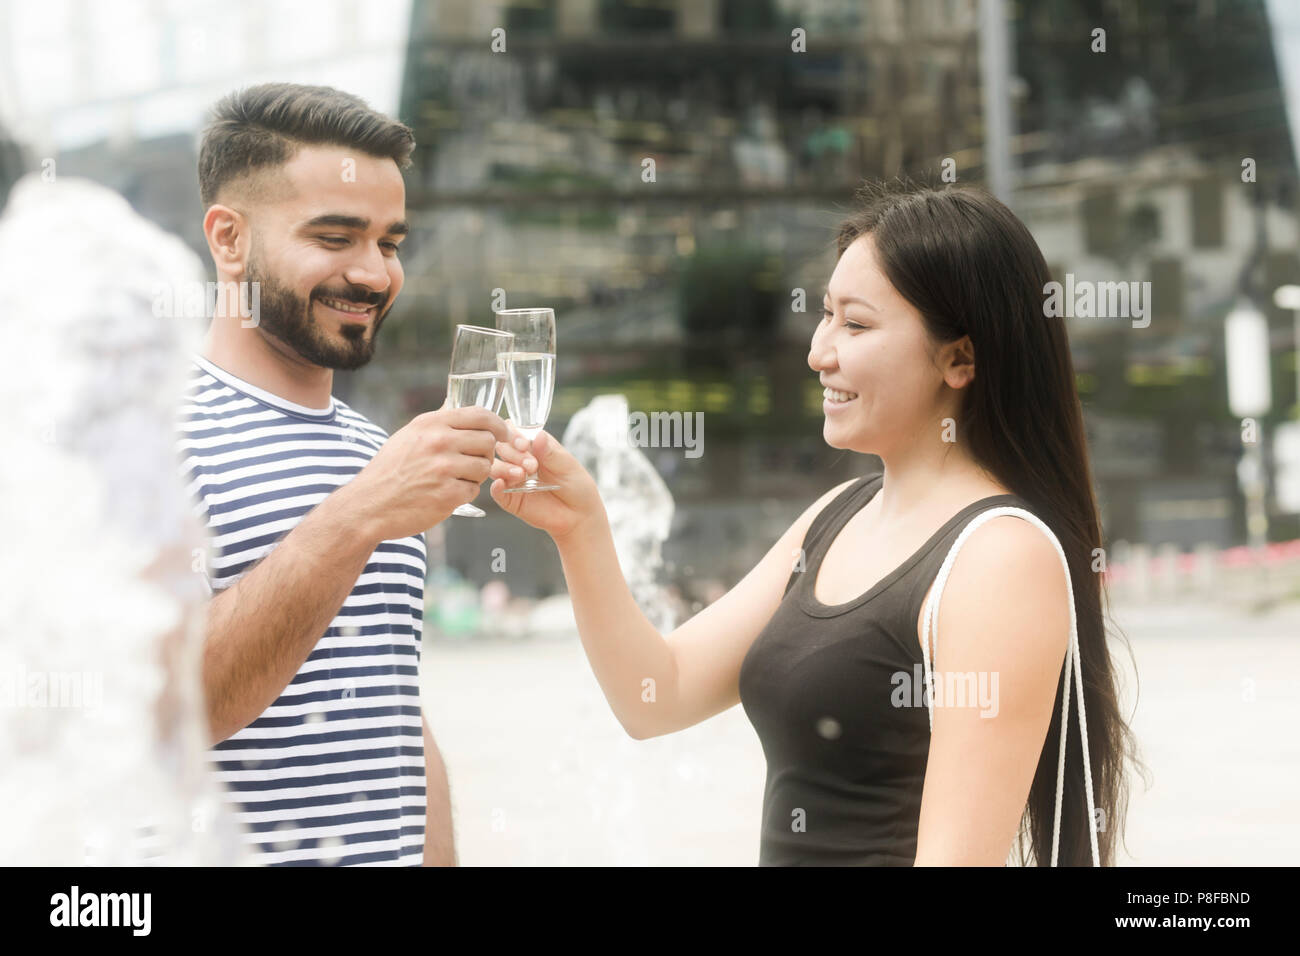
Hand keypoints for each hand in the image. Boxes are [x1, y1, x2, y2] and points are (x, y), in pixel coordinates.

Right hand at [346, 401, 511, 540]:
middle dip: (485, 453)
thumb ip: (436, 423)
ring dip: (475, 475)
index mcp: (431, 424)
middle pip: (488, 441)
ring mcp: (444, 468)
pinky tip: (445, 493)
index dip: (498, 424)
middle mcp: (439, 442)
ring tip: (453, 479)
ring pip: (484, 467)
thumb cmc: (389, 471)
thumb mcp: (408, 436)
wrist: (368, 505)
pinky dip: (464, 493)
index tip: (504, 433)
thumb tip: (455, 404)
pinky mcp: (448, 494)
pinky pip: (474, 490)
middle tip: (470, 462)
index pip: (480, 415)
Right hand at [488, 430, 602, 541]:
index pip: (514, 432)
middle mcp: (521, 460)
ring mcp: (514, 479)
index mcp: (534, 447)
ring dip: (505, 468)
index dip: (514, 434)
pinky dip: (496, 487)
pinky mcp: (511, 499)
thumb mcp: (568, 466)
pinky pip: (496, 491)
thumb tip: (538, 434)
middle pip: (502, 447)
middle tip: (532, 465)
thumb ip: (551, 452)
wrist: (580, 516)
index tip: (524, 444)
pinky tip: (502, 485)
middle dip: (513, 453)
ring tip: (521, 475)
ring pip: (496, 467)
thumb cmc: (577, 486)